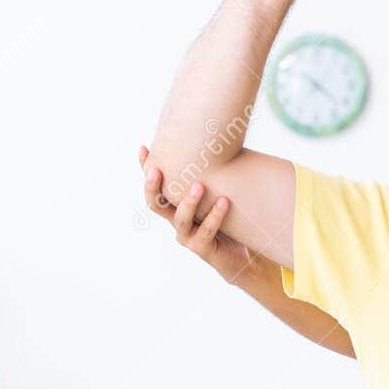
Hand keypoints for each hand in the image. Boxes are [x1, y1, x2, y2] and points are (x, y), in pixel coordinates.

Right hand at [139, 146, 256, 283]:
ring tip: (199, 185)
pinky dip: (215, 216)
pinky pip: (205, 232)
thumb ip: (220, 171)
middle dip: (153, 187)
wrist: (245, 252)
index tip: (144, 149)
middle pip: (156, 204)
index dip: (146, 169)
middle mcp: (177, 220)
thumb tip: (226, 135)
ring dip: (188, 201)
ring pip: (180, 218)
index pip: (157, 186)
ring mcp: (188, 236)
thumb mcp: (224, 190)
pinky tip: (224, 202)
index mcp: (177, 204)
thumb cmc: (233, 218)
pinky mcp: (202, 249)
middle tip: (157, 170)